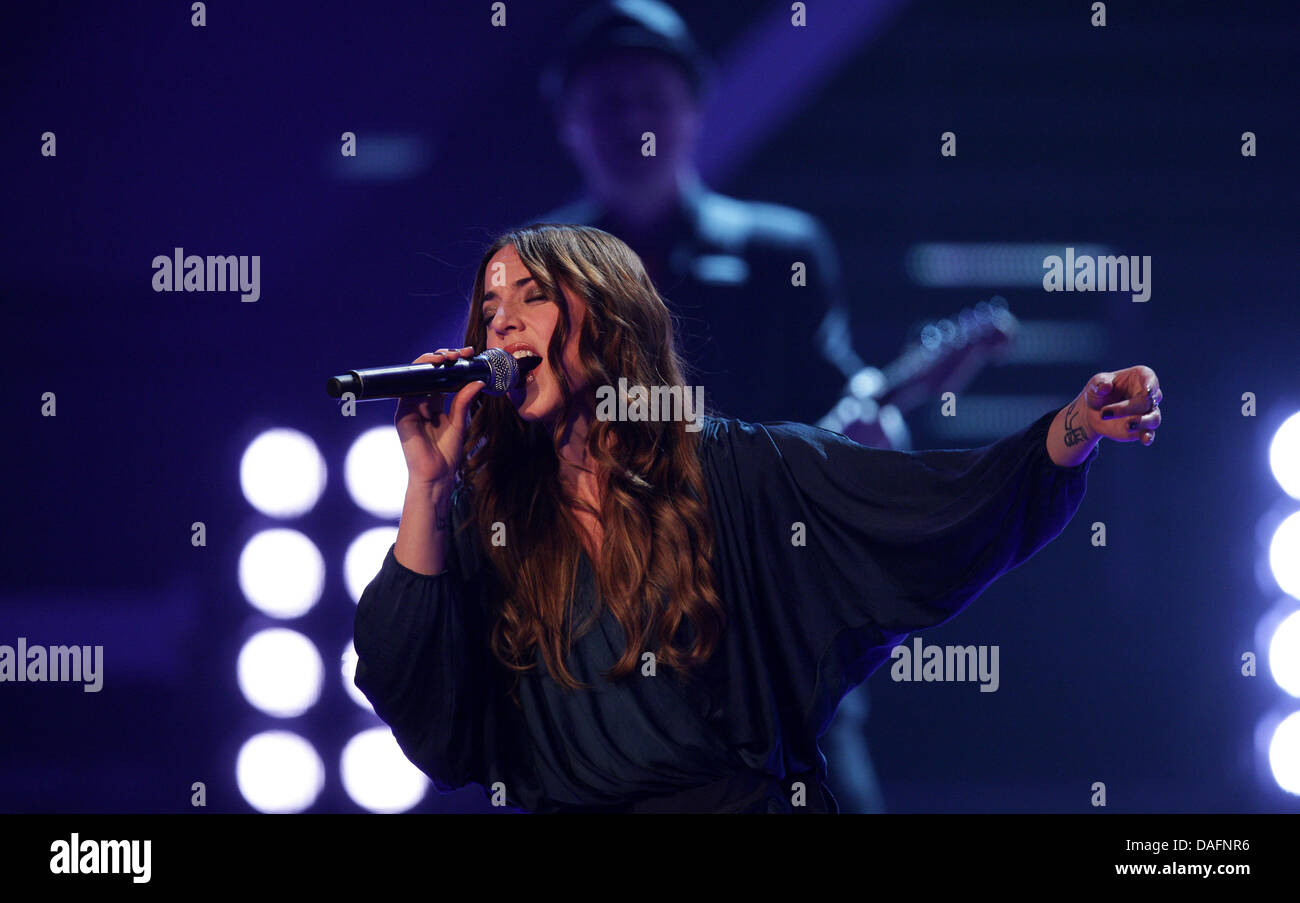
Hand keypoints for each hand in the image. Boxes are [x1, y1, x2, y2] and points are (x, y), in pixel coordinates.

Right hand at [393, 347, 485, 486]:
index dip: (455, 363)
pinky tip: (432, 368)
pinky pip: (406, 389)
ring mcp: (411, 406)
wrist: (436, 474)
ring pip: (417, 375)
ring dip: (431, 361)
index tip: (470, 355)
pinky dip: (417, 375)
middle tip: (460, 353)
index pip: (443, 376)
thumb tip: (477, 381)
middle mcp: (422, 402)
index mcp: (436, 403)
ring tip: (448, 357)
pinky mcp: (403, 413)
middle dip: (445, 357)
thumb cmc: (447, 453)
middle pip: (429, 372)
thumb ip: (463, 401)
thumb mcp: (460, 423)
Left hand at [1080, 365, 1161, 445]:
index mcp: (1140, 377)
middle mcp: (1149, 395)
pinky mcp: (1142, 428)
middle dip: (1128, 407)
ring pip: (1153, 417)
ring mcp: (1147, 412)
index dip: (1150, 385)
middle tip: (1105, 412)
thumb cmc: (1098, 391)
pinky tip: (1145, 440)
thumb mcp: (1095, 384)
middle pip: (1147, 401)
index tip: (1146, 392)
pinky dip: (1148, 436)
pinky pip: (1149, 433)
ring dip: (1141, 422)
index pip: (1150, 378)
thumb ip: (1099, 383)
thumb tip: (1105, 387)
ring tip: (1127, 425)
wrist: (1093, 411)